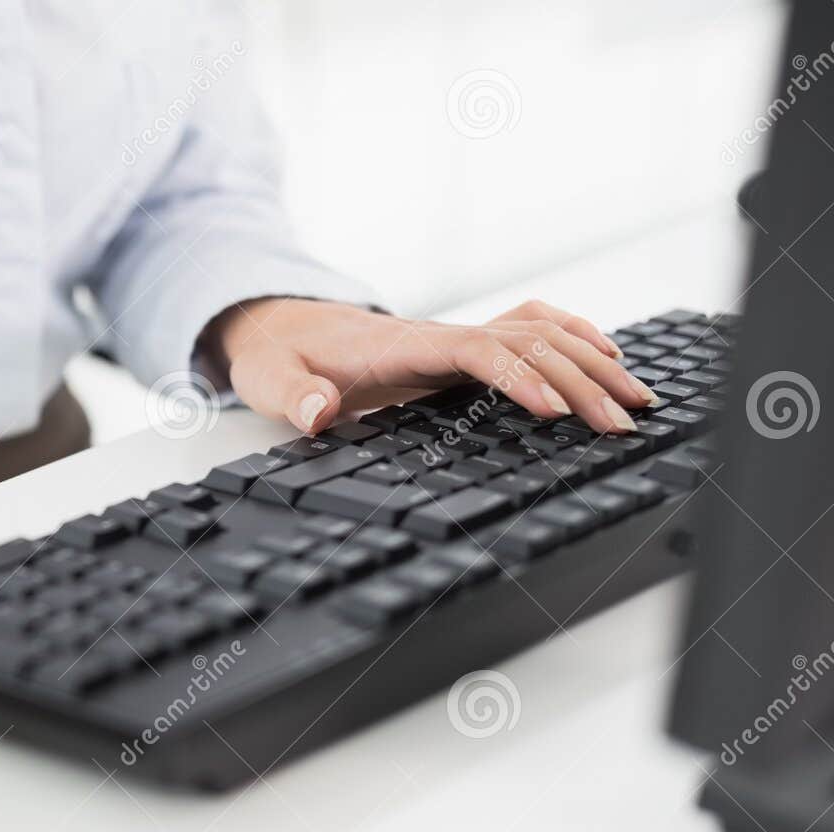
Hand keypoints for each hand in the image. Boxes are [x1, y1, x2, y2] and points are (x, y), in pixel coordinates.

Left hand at [209, 297, 657, 435]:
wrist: (280, 328)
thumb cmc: (278, 357)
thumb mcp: (270, 380)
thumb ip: (295, 397)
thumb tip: (319, 411)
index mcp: (399, 346)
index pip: (474, 350)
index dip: (516, 376)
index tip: (551, 410)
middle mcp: (438, 334)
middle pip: (525, 343)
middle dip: (577, 381)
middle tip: (619, 425)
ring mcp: (454, 335)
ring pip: (539, 333)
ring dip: (591, 361)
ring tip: (638, 398)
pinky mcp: (460, 344)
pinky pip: (529, 327)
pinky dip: (574, 336)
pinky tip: (609, 357)